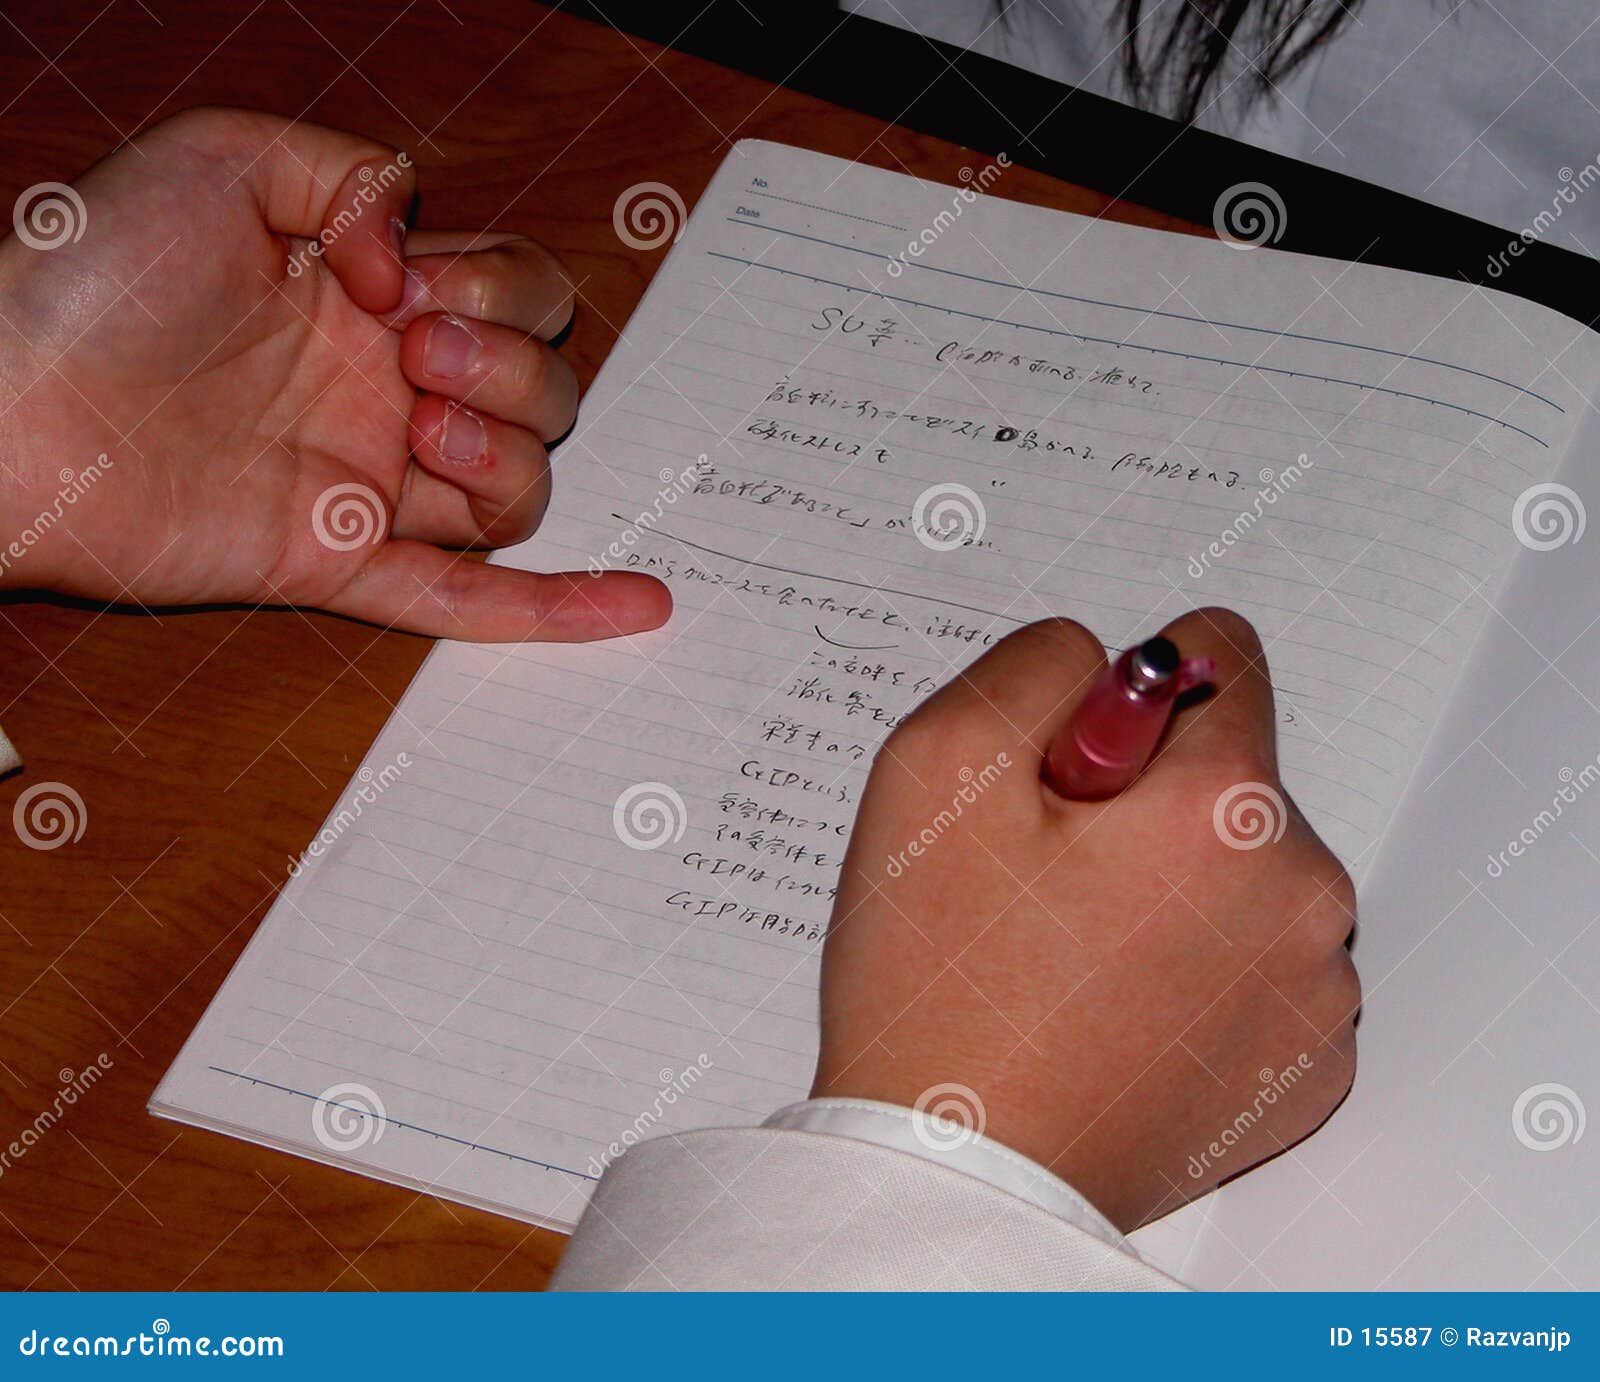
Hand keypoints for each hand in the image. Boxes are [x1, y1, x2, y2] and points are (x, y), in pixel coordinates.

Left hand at [0, 106, 669, 639]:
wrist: (1, 404)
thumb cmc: (88, 274)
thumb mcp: (223, 156)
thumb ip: (352, 171)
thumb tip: (409, 261)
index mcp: (376, 299)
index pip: (518, 295)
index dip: (497, 288)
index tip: (400, 281)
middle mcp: (387, 391)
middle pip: (545, 392)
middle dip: (510, 364)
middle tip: (412, 352)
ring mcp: (370, 482)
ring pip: (520, 489)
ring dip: (512, 451)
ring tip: (423, 427)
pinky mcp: (338, 560)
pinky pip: (462, 597)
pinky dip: (551, 609)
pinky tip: (637, 605)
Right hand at [812, 609, 1358, 1230]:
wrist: (957, 1174)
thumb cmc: (941, 988)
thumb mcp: (935, 769)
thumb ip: (1034, 667)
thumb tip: (1109, 663)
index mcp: (1226, 812)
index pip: (1217, 655)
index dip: (1118, 702)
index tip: (1064, 779)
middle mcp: (1305, 897)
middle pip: (1227, 776)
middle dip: (1142, 804)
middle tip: (1045, 888)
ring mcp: (1315, 995)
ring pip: (1241, 873)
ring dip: (1170, 889)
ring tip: (1071, 961)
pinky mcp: (1304, 1068)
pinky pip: (1257, 965)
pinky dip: (1195, 972)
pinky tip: (1113, 1016)